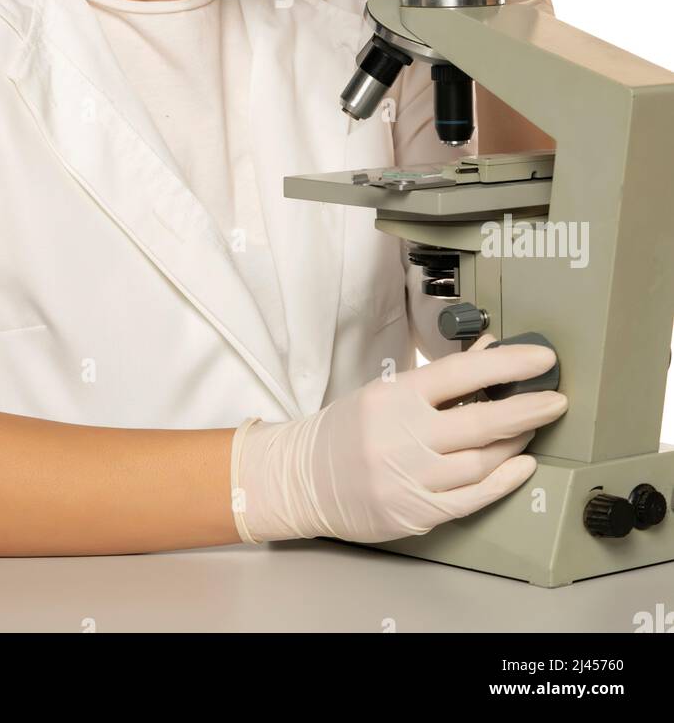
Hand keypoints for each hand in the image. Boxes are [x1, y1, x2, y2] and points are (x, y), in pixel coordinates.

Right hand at [231, 333, 567, 544]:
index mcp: (397, 396)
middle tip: (557, 400)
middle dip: (527, 409)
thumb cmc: (351, 429)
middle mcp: (405, 435)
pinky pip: (472, 498)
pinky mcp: (416, 512)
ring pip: (481, 462)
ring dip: (516, 443)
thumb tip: (490, 348)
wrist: (304, 478)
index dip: (507, 365)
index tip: (541, 359)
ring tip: (533, 429)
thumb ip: (441, 376)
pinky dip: (503, 481)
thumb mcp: (388, 392)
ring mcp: (410, 477)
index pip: (461, 373)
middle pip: (481, 421)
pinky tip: (523, 465)